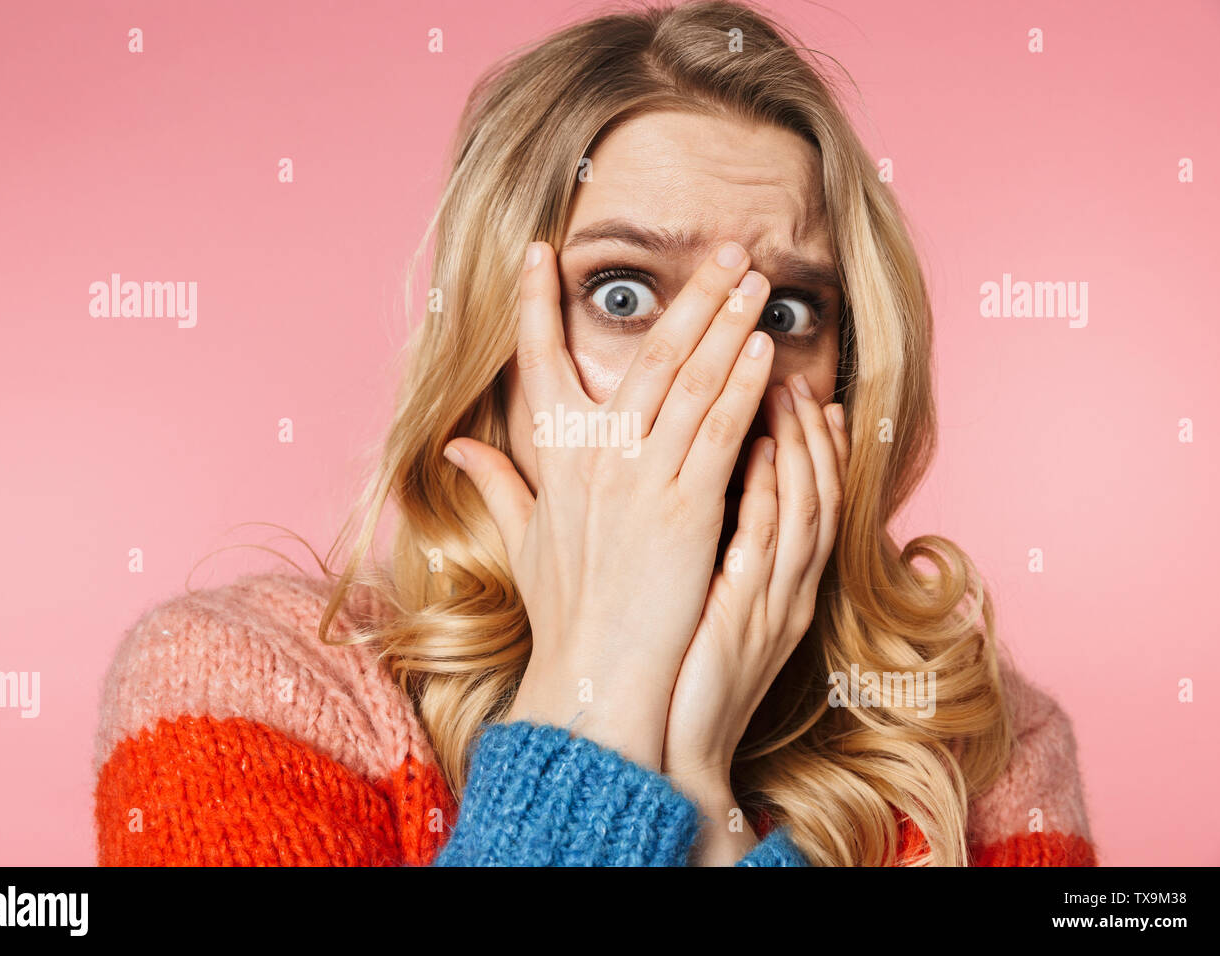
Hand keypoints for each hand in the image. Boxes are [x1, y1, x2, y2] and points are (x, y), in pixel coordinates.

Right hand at [444, 239, 775, 770]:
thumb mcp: (523, 542)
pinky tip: (760, 346)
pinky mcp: (685, 509)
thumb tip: (459, 447)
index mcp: (554, 460)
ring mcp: (639, 479)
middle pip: (643, 355)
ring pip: (687, 381)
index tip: (540, 250)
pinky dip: (740, 385)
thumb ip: (496, 485)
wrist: (595, 675)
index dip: (536, 304)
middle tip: (720, 247)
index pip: (538, 363)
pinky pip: (717, 430)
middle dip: (685, 295)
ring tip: (752, 277)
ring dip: (725, 323)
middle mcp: (594, 458)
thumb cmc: (565, 613)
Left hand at [662, 371, 849, 862]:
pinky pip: (766, 543)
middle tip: (786, 362)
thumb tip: (683, 496)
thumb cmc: (674, 674)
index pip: (803, 494)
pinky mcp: (746, 617)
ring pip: (801, 503)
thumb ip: (696, 547)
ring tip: (777, 381)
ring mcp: (772, 602)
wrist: (664, 749)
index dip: (804, 438)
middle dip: (805, 422)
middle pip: (813, 486)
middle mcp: (785, 587)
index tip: (789, 385)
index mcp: (774, 582)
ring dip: (793, 439)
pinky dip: (766, 490)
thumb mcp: (690, 603)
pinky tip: (756, 446)